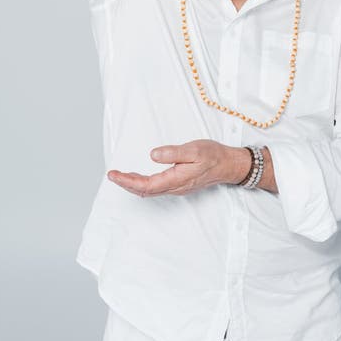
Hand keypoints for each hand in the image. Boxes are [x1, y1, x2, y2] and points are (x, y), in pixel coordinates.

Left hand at [107, 139, 235, 196]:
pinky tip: (138, 178)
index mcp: (176, 179)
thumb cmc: (213, 156)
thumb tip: (153, 155)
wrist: (229, 165)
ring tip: (120, 176)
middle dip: (126, 184)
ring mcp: (177, 187)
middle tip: (112, 175)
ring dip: (133, 185)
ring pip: (150, 191)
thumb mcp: (194, 149)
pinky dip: (143, 184)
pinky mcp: (179, 184)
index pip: (146, 185)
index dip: (127, 181)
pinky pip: (156, 188)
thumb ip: (173, 153)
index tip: (114, 174)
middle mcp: (175, 187)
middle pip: (145, 190)